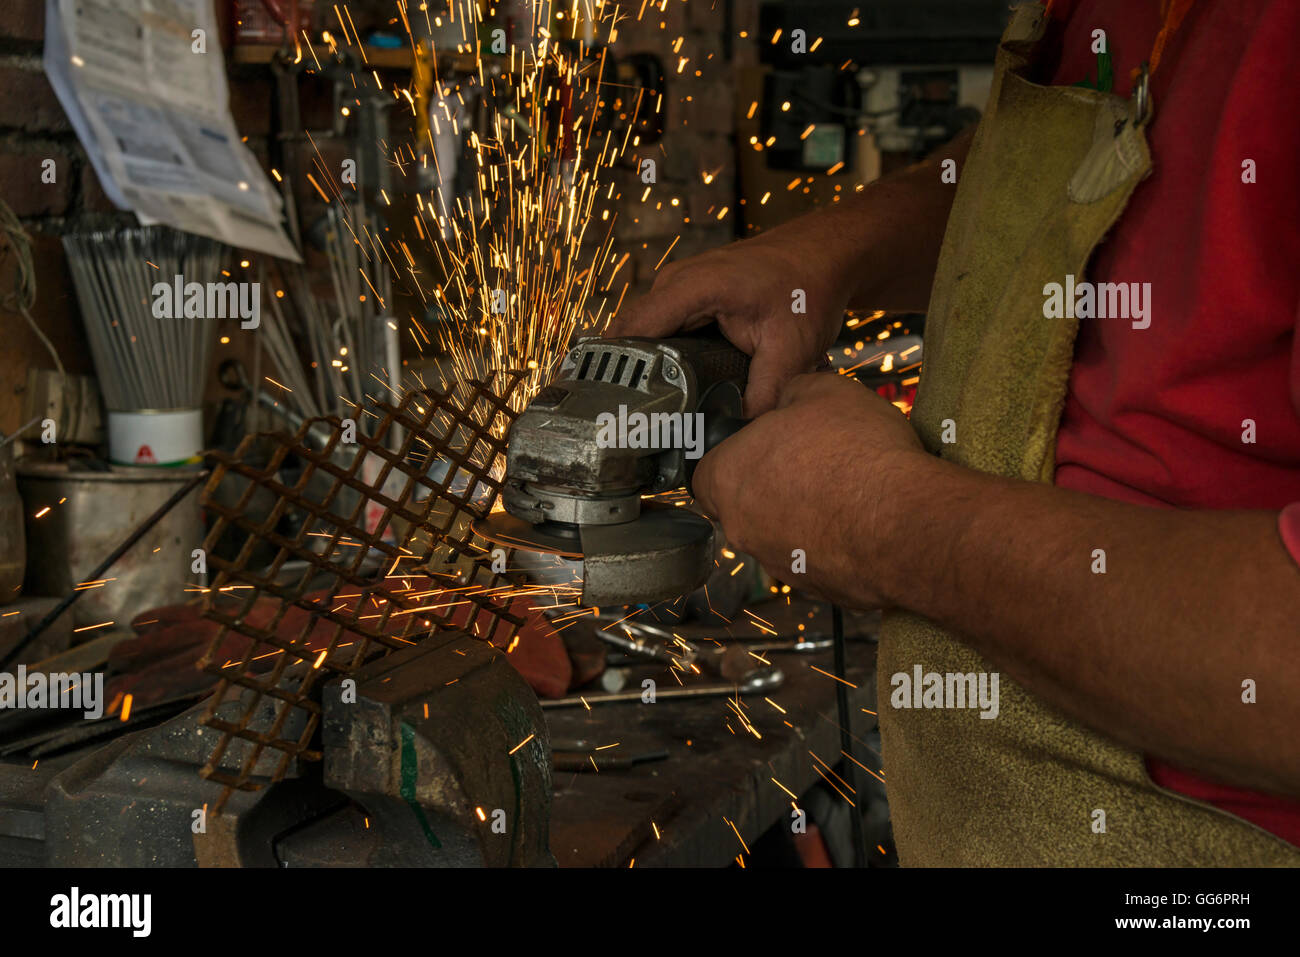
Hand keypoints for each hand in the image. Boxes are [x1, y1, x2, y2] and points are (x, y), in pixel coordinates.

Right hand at [608, 238, 853, 415]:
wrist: (823, 255)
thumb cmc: (807, 288)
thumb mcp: (791, 348)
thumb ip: (765, 392)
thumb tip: (739, 433)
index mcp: (693, 287)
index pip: (634, 331)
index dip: (616, 369)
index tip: (608, 406)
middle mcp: (676, 283)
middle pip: (631, 335)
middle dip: (624, 376)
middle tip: (625, 421)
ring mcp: (679, 287)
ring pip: (644, 334)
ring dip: (641, 367)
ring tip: (637, 411)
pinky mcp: (688, 296)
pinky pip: (661, 329)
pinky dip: (659, 355)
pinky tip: (663, 386)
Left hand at [692, 372, 926, 608]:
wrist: (904, 522)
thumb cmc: (858, 456)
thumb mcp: (823, 391)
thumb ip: (791, 392)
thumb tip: (789, 397)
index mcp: (727, 477)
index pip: (704, 473)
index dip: (733, 456)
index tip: (761, 445)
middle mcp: (741, 526)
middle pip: (741, 504)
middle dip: (770, 484)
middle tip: (809, 463)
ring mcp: (775, 561)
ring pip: (776, 533)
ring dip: (801, 514)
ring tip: (844, 490)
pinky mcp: (813, 586)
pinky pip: (811, 558)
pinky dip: (829, 541)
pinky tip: (861, 520)